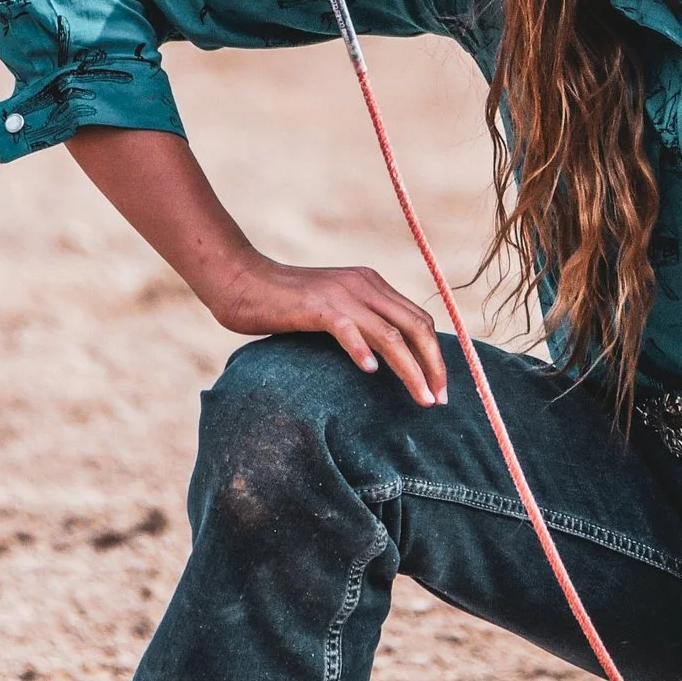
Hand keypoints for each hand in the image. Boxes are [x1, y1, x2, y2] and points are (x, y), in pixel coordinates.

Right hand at [210, 254, 449, 407]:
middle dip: (434, 366)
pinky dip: (362, 351)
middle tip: (440, 400)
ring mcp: (342, 295)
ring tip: (422, 398)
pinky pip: (348, 330)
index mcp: (373, 284)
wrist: (241, 280)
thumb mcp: (335, 307)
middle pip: (417, 327)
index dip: (436, 355)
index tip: (440, 388)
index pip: (420, 320)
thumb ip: (362, 322)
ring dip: (412, 370)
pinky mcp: (317, 307)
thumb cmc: (284, 303)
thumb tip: (386, 356)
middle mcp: (365, 285)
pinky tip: (370, 372)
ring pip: (392, 335)